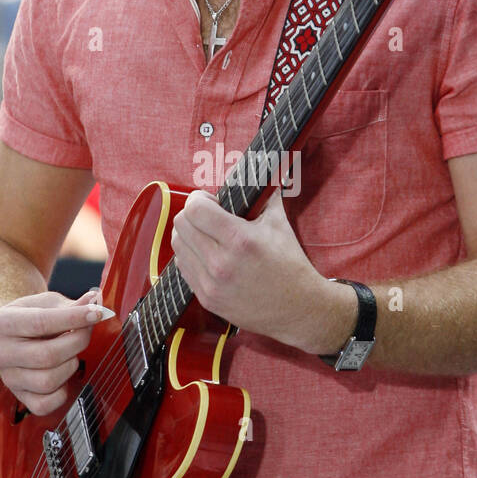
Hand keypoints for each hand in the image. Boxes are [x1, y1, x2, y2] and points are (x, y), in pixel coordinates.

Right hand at [0, 288, 114, 415]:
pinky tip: (62, 374)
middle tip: (84, 332)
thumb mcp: (47, 303)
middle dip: (76, 343)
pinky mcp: (18, 396)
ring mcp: (8, 378)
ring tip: (69, 353)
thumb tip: (94, 302)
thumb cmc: (31, 317)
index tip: (96, 314)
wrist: (12, 336)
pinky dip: (61, 392)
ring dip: (69, 366)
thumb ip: (71, 304)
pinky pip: (45, 404)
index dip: (73, 318)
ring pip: (47, 381)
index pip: (41, 323)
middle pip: (46, 356)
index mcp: (2, 323)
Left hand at [170, 187, 347, 352]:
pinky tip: (208, 255)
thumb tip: (260, 169)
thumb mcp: (279, 224)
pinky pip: (183, 268)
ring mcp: (211, 284)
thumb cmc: (290, 264)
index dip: (199, 199)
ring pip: (178, 246)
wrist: (299, 308)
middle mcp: (221, 263)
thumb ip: (265, 194)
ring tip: (207, 236)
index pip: (195, 208)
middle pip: (181, 224)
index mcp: (240, 240)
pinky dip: (191, 256)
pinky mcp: (207, 299)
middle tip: (207, 216)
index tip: (210, 201)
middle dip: (192, 214)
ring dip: (188, 235)